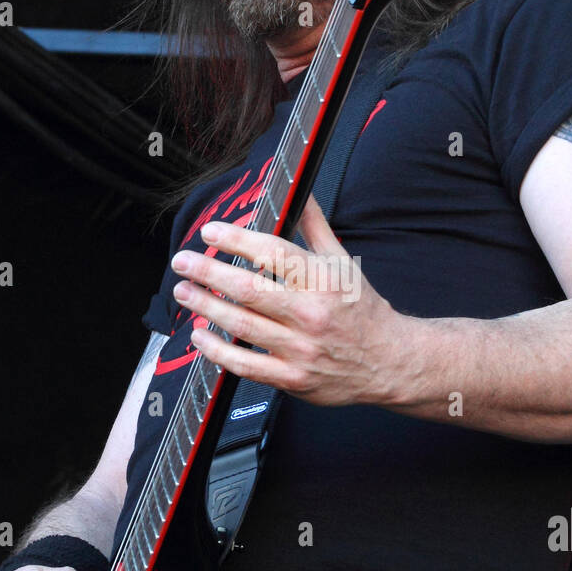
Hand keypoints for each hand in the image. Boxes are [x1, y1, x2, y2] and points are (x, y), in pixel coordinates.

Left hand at [169, 192, 402, 406]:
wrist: (388, 362)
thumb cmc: (361, 309)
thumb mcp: (343, 262)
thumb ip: (314, 227)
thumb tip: (299, 191)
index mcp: (323, 280)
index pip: (274, 253)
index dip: (237, 239)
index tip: (210, 231)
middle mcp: (311, 313)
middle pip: (250, 289)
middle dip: (208, 272)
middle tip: (183, 261)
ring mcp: (301, 349)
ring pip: (242, 326)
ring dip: (205, 307)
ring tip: (183, 291)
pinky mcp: (293, 378)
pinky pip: (245, 365)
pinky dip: (217, 351)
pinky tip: (199, 335)